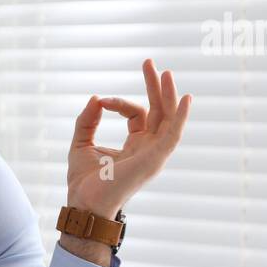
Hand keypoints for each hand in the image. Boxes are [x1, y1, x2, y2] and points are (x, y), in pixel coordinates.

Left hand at [66, 58, 191, 219]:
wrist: (84, 204)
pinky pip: (173, 135)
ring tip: (165, 72)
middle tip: (148, 62)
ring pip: (168, 119)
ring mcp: (153, 154)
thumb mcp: (81, 143)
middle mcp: (148, 148)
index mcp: (135, 145)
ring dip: (168, 95)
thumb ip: (87, 121)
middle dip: (155, 86)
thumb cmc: (83, 182)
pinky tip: (186, 99)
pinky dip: (181, 117)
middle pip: (159, 111)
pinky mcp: (155, 160)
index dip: (119, 103)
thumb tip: (96, 98)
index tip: (101, 102)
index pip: (137, 114)